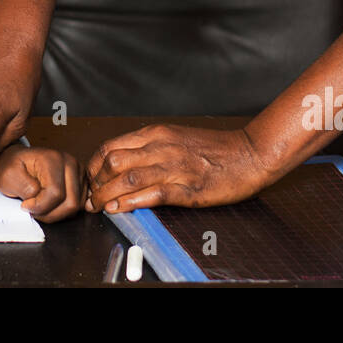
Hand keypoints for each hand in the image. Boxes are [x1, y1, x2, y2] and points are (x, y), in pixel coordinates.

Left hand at [0, 144, 84, 222]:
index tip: (25, 205)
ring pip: (76, 206)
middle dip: (50, 213)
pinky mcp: (81, 181)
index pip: (56, 193)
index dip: (40, 206)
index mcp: (53, 158)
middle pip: (71, 202)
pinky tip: (51, 205)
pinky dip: (64, 211)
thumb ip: (24, 187)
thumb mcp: (8, 175)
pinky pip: (79, 206)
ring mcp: (78, 172)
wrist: (17, 161)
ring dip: (56, 213)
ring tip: (40, 206)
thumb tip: (38, 196)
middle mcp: (70, 163)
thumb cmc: (12, 167)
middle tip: (33, 209)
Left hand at [85, 124, 275, 213]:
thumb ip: (150, 147)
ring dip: (107, 195)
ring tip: (100, 207)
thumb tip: (123, 163)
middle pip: (112, 162)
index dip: (94, 166)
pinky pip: (152, 194)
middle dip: (96, 183)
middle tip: (93, 198)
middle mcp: (161, 147)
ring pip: (127, 179)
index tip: (92, 180)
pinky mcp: (187, 188)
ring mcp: (174, 167)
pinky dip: (131, 203)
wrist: (249, 153)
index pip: (110, 147)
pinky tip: (120, 209)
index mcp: (156, 134)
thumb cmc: (214, 148)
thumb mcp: (176, 137)